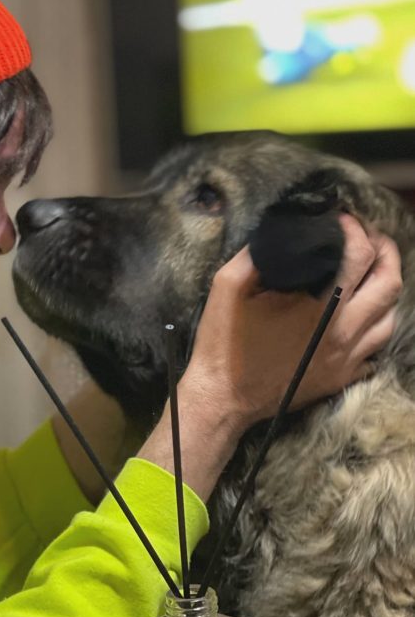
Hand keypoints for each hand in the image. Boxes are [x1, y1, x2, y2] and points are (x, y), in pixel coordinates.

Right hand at [139, 215, 400, 500]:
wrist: (224, 398)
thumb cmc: (224, 341)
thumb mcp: (227, 286)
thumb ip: (256, 254)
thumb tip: (279, 232)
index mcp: (317, 304)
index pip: (358, 256)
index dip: (355, 229)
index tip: (341, 218)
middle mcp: (342, 331)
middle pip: (389, 283)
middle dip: (385, 252)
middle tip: (370, 238)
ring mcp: (347, 358)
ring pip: (391, 318)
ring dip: (386, 289)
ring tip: (371, 273)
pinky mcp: (343, 378)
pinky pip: (377, 350)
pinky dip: (375, 327)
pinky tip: (359, 316)